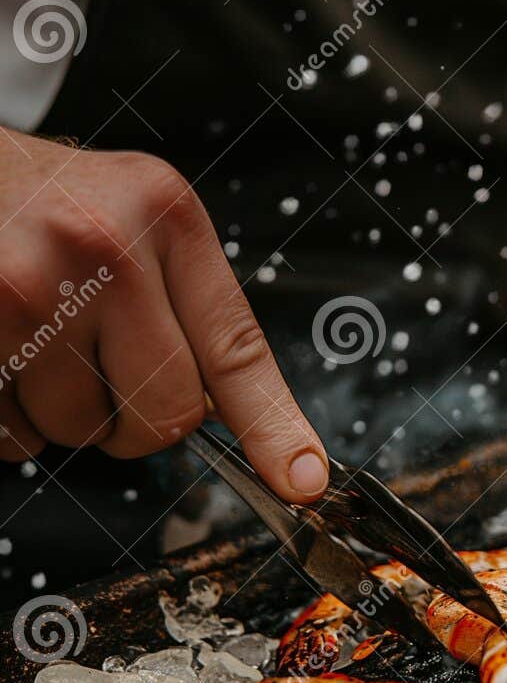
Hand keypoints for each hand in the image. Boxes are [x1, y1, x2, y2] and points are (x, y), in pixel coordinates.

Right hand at [0, 129, 326, 500]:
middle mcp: (102, 248)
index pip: (237, 351)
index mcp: (167, 220)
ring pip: (79, 430)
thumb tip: (248, 422)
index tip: (302, 478)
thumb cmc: (50, 203)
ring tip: (40, 343)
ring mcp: (24, 288)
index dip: (273, 428)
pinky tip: (4, 354)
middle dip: (137, 420)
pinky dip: (9, 418)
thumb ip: (192, 310)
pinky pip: (10, 434)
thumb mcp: (141, 222)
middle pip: (164, 414)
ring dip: (63, 414)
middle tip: (106, 370)